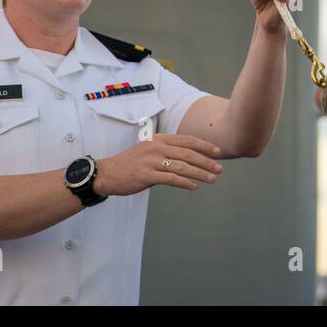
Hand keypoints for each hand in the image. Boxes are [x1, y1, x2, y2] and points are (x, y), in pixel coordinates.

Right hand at [93, 134, 221, 196]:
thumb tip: (188, 157)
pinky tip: (194, 186)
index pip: (187, 141)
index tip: (218, 152)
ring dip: (200, 173)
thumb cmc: (130, 164)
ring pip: (182, 167)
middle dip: (206, 161)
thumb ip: (167, 151)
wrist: (107, 174)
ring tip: (212, 179)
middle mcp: (157, 148)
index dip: (204, 146)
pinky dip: (185, 182)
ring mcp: (151, 161)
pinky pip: (171, 179)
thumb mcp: (149, 150)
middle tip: (219, 169)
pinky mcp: (146, 175)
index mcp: (159, 139)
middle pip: (188, 154)